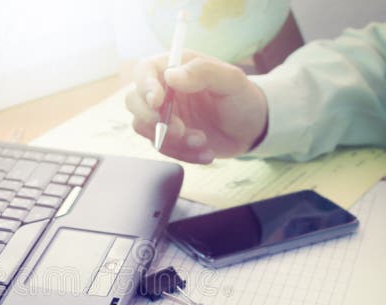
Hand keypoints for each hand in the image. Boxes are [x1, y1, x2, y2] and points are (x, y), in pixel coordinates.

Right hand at [126, 51, 268, 163]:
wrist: (251, 129)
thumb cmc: (242, 98)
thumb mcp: (231, 81)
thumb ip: (203, 72)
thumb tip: (172, 76)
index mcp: (176, 68)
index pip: (145, 70)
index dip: (145, 85)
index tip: (157, 101)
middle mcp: (164, 90)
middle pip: (134, 100)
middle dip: (151, 119)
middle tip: (179, 129)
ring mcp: (164, 115)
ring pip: (145, 128)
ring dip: (172, 140)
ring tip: (202, 140)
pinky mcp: (169, 138)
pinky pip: (163, 148)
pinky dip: (183, 154)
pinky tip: (206, 153)